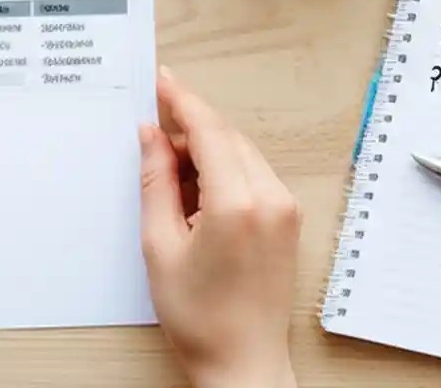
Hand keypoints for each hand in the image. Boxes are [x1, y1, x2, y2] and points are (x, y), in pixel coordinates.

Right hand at [139, 67, 300, 387]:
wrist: (242, 363)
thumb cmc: (200, 318)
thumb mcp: (160, 246)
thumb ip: (155, 182)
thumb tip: (151, 136)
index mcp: (238, 203)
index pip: (208, 131)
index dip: (182, 100)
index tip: (162, 80)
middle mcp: (271, 198)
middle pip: (227, 137)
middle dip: (189, 127)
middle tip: (152, 133)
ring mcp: (285, 208)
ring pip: (241, 153)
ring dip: (206, 149)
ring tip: (168, 172)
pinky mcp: (288, 219)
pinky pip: (254, 174)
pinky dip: (224, 168)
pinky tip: (196, 188)